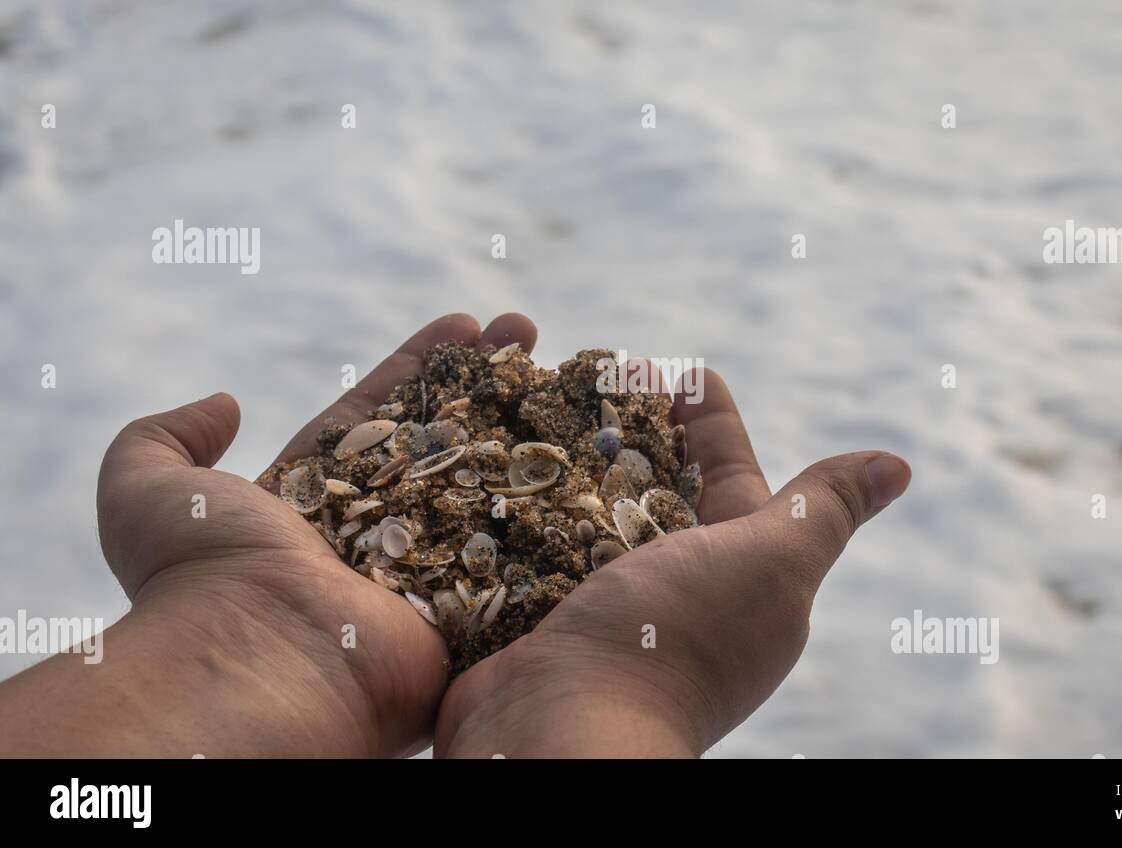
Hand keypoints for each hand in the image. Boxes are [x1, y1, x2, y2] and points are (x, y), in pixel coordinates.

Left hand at [59, 313, 532, 756]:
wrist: (263, 661)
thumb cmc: (208, 574)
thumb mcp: (146, 489)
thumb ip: (161, 437)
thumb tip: (224, 404)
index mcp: (315, 500)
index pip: (378, 417)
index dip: (422, 370)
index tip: (467, 323)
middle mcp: (377, 532)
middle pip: (444, 439)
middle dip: (488, 382)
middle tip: (530, 332)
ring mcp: (429, 568)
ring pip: (490, 481)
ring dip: (532, 422)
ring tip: (572, 368)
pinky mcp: (472, 604)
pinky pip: (522, 544)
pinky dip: (560, 499)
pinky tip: (595, 445)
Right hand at [433, 369, 911, 756]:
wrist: (567, 732)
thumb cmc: (676, 640)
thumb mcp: (770, 564)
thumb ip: (824, 511)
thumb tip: (900, 465)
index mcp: (741, 578)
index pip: (730, 476)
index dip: (711, 420)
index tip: (674, 368)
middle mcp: (678, 596)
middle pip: (657, 494)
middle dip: (632, 434)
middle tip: (591, 380)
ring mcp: (610, 613)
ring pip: (591, 520)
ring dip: (570, 469)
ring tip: (539, 413)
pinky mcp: (548, 622)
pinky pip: (537, 553)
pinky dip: (525, 514)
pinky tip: (501, 474)